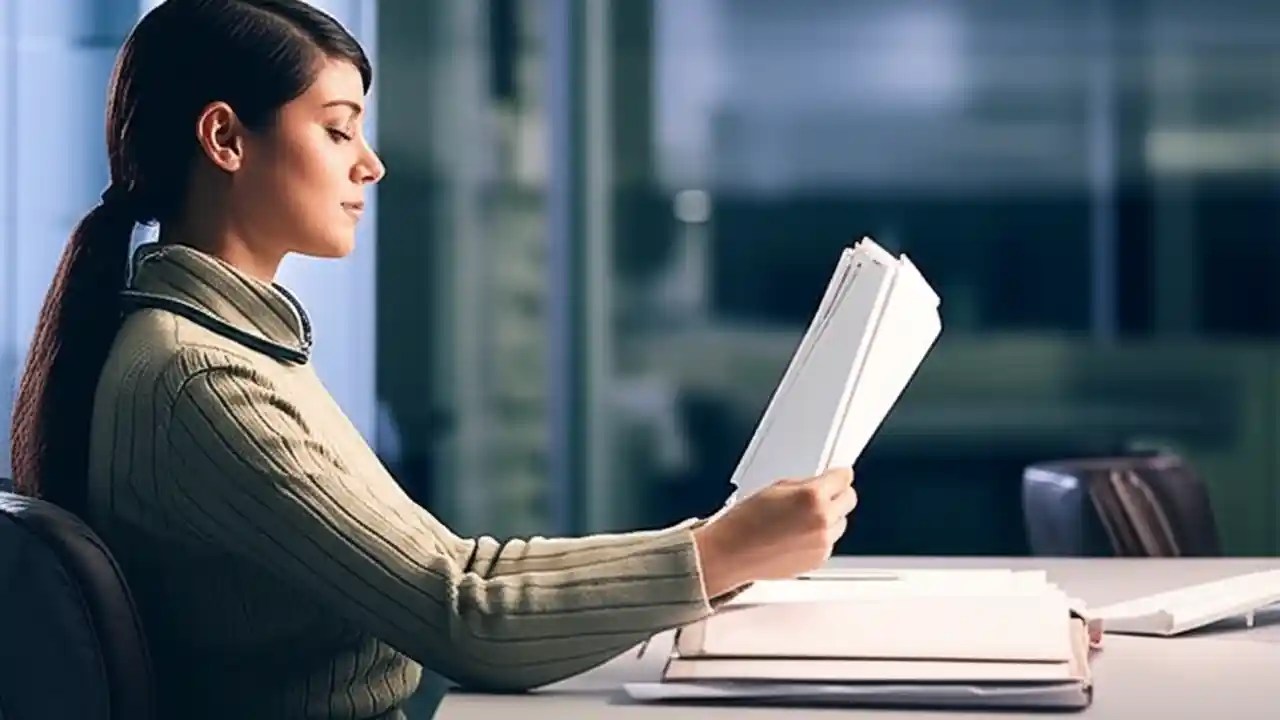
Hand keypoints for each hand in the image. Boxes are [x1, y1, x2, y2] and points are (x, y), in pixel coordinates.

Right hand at [692, 467, 856, 597]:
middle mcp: (822, 520)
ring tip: (800, 519)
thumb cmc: (745, 521)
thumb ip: (804, 484)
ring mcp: (823, 543)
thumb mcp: (775, 488)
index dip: (838, 475)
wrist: (731, 553)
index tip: (837, 475)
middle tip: (821, 495)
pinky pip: (829, 542)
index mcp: (812, 497)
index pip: (843, 478)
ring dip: (829, 517)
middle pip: (849, 500)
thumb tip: (822, 483)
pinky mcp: (819, 559)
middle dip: (837, 495)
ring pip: (841, 522)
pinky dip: (819, 537)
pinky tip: (796, 535)